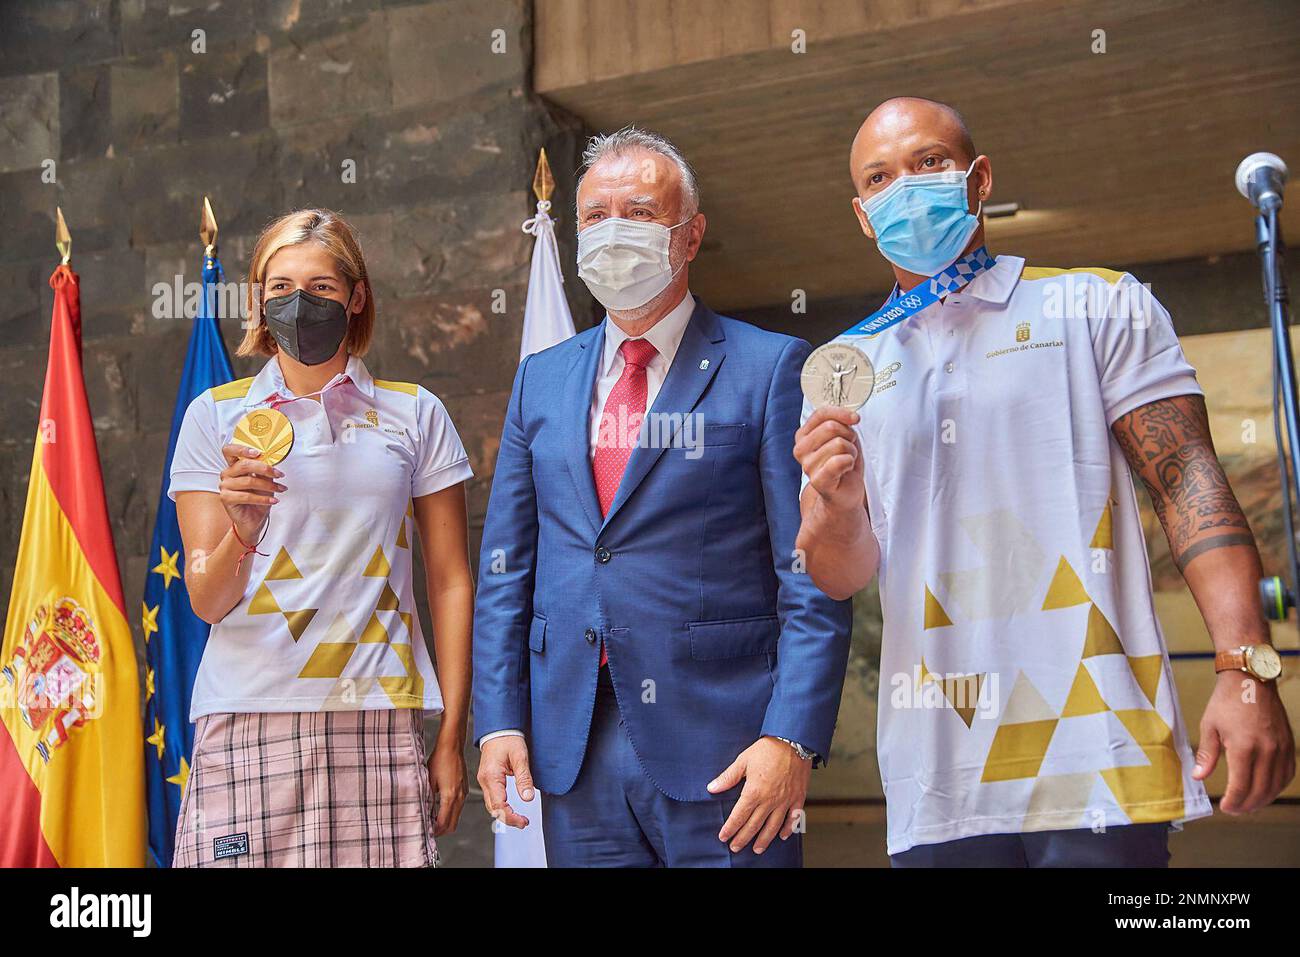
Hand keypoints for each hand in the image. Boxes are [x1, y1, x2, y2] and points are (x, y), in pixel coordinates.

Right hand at [219, 443, 282, 539]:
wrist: (254, 519)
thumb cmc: (258, 498)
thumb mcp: (265, 481)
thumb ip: (265, 471)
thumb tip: (272, 461)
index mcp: (234, 466)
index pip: (229, 450)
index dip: (241, 449)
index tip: (258, 452)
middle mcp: (227, 474)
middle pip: (243, 465)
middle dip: (265, 469)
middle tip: (279, 474)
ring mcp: (224, 486)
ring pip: (248, 481)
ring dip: (268, 485)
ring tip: (281, 489)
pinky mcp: (225, 498)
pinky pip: (247, 496)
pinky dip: (263, 498)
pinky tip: (273, 500)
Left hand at [428, 738, 467, 836]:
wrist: (452, 746)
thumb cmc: (440, 759)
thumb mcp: (428, 780)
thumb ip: (427, 798)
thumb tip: (423, 811)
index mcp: (450, 796)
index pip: (443, 823)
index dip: (435, 831)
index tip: (426, 833)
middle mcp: (459, 797)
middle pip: (452, 824)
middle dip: (441, 831)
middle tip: (430, 831)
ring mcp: (463, 794)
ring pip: (456, 817)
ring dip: (446, 822)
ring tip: (433, 821)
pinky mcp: (464, 790)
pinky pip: (459, 807)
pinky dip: (451, 813)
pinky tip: (440, 809)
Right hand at [476, 735, 533, 829]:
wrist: (498, 728)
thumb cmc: (508, 739)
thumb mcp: (520, 757)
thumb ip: (524, 778)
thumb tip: (528, 797)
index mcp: (491, 776)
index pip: (499, 805)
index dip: (511, 817)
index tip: (524, 822)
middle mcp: (485, 781)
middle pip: (493, 809)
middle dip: (508, 819)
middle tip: (524, 822)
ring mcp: (485, 780)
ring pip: (491, 805)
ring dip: (504, 814)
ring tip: (519, 818)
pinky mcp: (488, 779)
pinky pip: (492, 798)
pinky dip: (500, 806)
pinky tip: (510, 808)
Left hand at [708, 736, 810, 853]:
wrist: (793, 741)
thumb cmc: (768, 749)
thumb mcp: (743, 761)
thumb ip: (728, 777)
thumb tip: (712, 787)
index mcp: (754, 792)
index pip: (739, 816)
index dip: (730, 828)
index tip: (723, 837)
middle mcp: (770, 801)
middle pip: (754, 825)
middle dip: (743, 838)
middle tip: (735, 847)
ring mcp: (785, 801)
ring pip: (773, 827)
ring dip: (764, 840)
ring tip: (757, 849)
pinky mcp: (797, 798)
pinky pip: (793, 818)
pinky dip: (788, 829)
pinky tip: (782, 836)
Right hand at [794, 407, 863, 512]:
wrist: (844, 493)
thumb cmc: (843, 463)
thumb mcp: (843, 436)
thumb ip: (841, 422)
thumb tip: (851, 416)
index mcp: (803, 436)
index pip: (821, 414)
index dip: (841, 413)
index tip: (855, 418)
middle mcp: (801, 449)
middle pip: (831, 427)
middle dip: (848, 436)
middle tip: (848, 449)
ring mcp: (807, 466)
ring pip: (839, 443)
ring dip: (851, 451)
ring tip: (847, 461)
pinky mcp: (817, 480)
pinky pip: (838, 461)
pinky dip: (849, 462)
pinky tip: (846, 469)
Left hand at [1194, 669, 1294, 813]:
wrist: (1251, 680)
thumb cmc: (1226, 702)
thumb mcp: (1209, 726)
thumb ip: (1206, 755)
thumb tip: (1198, 777)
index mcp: (1244, 747)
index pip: (1241, 786)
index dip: (1233, 802)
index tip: (1225, 807)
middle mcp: (1267, 751)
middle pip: (1260, 791)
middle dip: (1247, 805)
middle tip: (1235, 809)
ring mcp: (1281, 748)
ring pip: (1276, 785)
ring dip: (1263, 799)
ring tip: (1249, 803)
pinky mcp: (1289, 745)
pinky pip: (1287, 773)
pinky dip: (1278, 786)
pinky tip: (1267, 789)